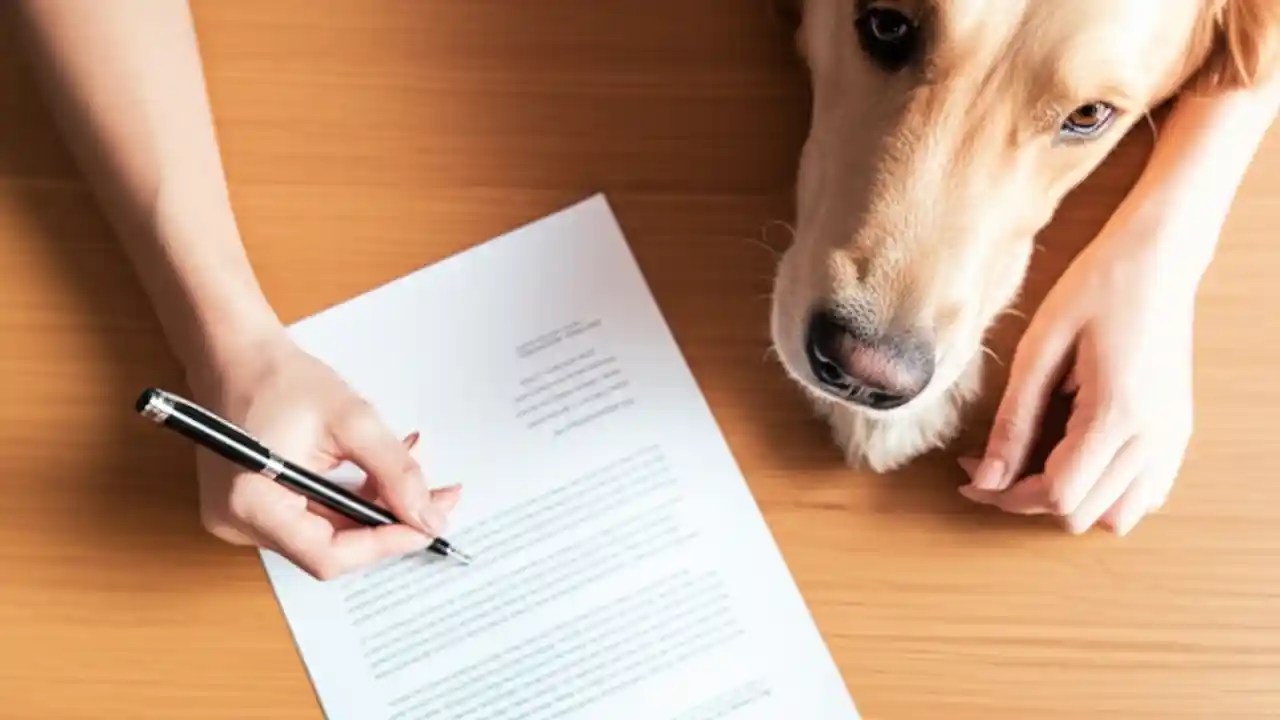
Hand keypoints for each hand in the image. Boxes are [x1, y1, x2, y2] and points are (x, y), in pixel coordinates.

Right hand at [186, 330, 459, 578]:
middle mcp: (240, 523)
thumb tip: (428, 517)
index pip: (329, 555)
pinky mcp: (256, 509)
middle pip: (331, 549)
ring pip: (328, 535)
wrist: (236, 357)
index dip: (386, 544)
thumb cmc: (279, 379)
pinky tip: (376, 475)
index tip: (428, 523)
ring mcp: (244, 519)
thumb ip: (395, 472)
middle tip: (435, 498)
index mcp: (252, 504)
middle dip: (388, 522)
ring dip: (374, 509)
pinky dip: (351, 502)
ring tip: (411, 475)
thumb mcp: (352, 420)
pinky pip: (313, 519)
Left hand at [958, 199, 1201, 534]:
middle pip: (1081, 514)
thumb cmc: (1097, 288)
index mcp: (1119, 415)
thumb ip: (1014, 419)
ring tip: (1032, 463)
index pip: (1057, 494)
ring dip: (1070, 502)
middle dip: (1027, 499)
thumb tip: (985, 479)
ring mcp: (1173, 440)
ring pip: (1116, 517)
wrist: (1159, 258)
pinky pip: (1143, 496)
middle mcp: (1155, 439)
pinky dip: (1105, 493)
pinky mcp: (1178, 434)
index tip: (970, 473)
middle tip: (989, 465)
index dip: (1003, 495)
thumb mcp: (1040, 348)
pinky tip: (1073, 456)